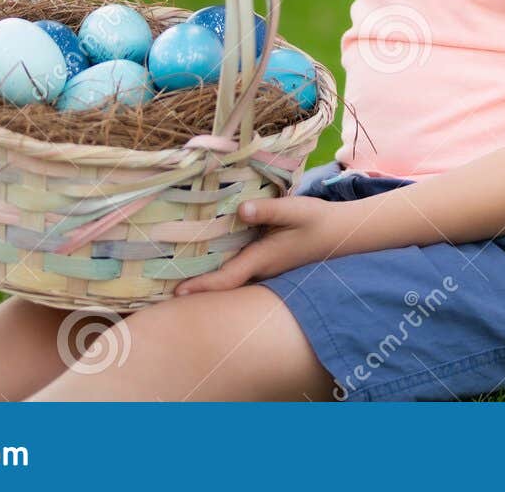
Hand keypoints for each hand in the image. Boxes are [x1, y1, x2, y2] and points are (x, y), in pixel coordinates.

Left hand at [172, 195, 344, 296]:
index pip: (227, 278)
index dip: (202, 287)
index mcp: (262, 259)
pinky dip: (222, 268)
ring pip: (231, 277)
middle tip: (163, 288)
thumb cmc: (318, 221)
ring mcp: (265, 268)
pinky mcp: (269, 260)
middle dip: (197, 288)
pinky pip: (240, 269)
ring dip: (208, 279)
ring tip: (177, 275)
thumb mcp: (295, 211)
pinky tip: (209, 258)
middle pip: (223, 283)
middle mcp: (261, 268)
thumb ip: (268, 211)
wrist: (342, 232)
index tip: (177, 294)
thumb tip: (239, 210)